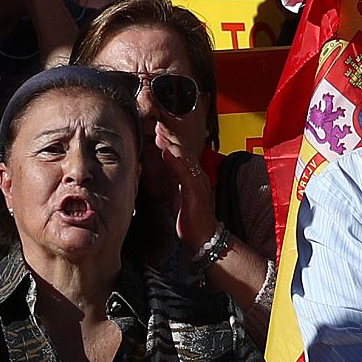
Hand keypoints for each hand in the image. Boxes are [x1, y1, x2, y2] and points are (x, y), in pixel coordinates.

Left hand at [153, 120, 216, 249]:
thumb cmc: (191, 221)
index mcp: (192, 177)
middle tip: (157, 124)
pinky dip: (175, 160)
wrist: (205, 238)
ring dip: (171, 143)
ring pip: (184, 157)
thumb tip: (160, 171)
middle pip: (183, 151)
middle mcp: (197, 176)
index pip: (180, 154)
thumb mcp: (178, 197)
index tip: (157, 129)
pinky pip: (185, 172)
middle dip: (169, 136)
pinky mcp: (195, 191)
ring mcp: (198, 183)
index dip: (169, 141)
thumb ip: (172, 182)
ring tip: (160, 132)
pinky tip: (166, 151)